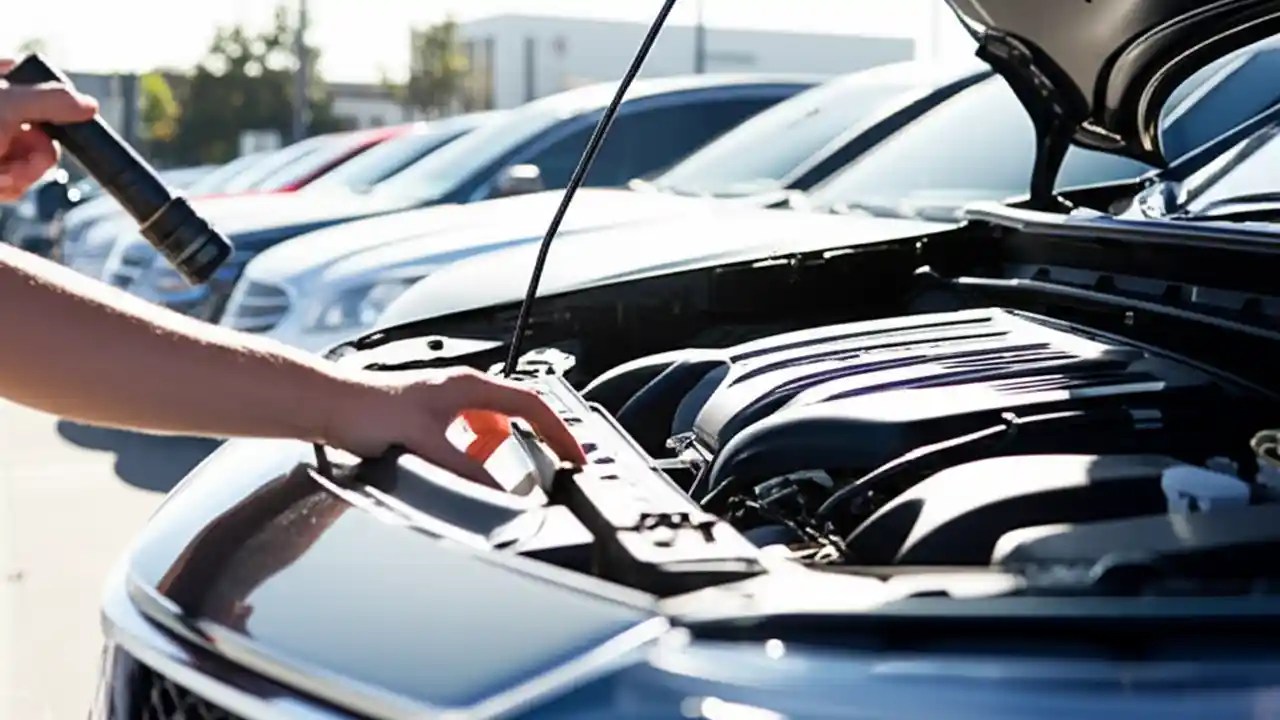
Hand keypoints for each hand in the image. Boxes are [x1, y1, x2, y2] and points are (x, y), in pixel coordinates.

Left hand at [0, 58, 97, 200]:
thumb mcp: (7, 104)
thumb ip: (53, 101)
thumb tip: (92, 106)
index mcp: (2, 85)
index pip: (44, 90)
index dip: (56, 111)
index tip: (53, 123)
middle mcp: (2, 113)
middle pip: (46, 135)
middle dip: (34, 156)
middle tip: (11, 158)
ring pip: (35, 162)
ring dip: (20, 175)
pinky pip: (18, 183)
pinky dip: (9, 187)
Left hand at [324, 367, 587, 487]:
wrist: (329, 406)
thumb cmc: (366, 411)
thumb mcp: (425, 447)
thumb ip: (465, 471)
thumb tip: (500, 493)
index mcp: (469, 385)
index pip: (532, 404)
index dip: (559, 431)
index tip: (574, 456)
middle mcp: (464, 388)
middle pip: (520, 414)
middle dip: (537, 444)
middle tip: (553, 472)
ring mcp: (450, 402)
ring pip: (496, 428)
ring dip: (502, 453)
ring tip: (502, 478)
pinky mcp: (436, 417)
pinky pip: (473, 437)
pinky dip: (479, 456)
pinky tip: (467, 473)